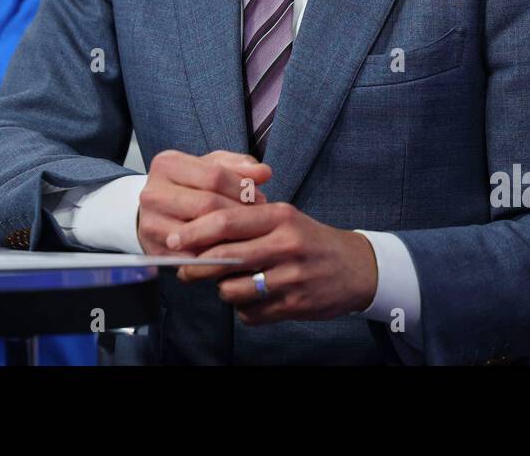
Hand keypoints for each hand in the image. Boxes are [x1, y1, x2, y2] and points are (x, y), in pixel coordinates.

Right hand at [136, 150, 270, 255]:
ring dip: (228, 237)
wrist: (156, 214)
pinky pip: (192, 257)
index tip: (260, 198)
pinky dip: (214, 257)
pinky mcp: (154, 250)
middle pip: (206, 204)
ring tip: (246, 235)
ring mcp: (151, 223)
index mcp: (167, 164)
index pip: (214, 174)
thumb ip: (239, 167)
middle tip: (257, 220)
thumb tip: (264, 172)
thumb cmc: (189, 187)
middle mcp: (153, 192)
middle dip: (238, 213)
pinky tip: (229, 252)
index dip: (241, 188)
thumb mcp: (211, 168)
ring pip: (199, 232)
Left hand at [172, 203, 378, 324]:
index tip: (173, 240)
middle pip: (225, 257)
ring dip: (224, 290)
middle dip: (197, 267)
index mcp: (280, 216)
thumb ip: (247, 222)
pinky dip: (245, 310)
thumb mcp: (285, 218)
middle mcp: (285, 244)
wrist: (356, 268)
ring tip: (232, 284)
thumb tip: (201, 234)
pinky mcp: (295, 305)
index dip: (194, 232)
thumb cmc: (311, 240)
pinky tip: (256, 299)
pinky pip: (252, 313)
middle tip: (185, 270)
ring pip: (234, 290)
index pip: (226, 221)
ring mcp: (291, 277)